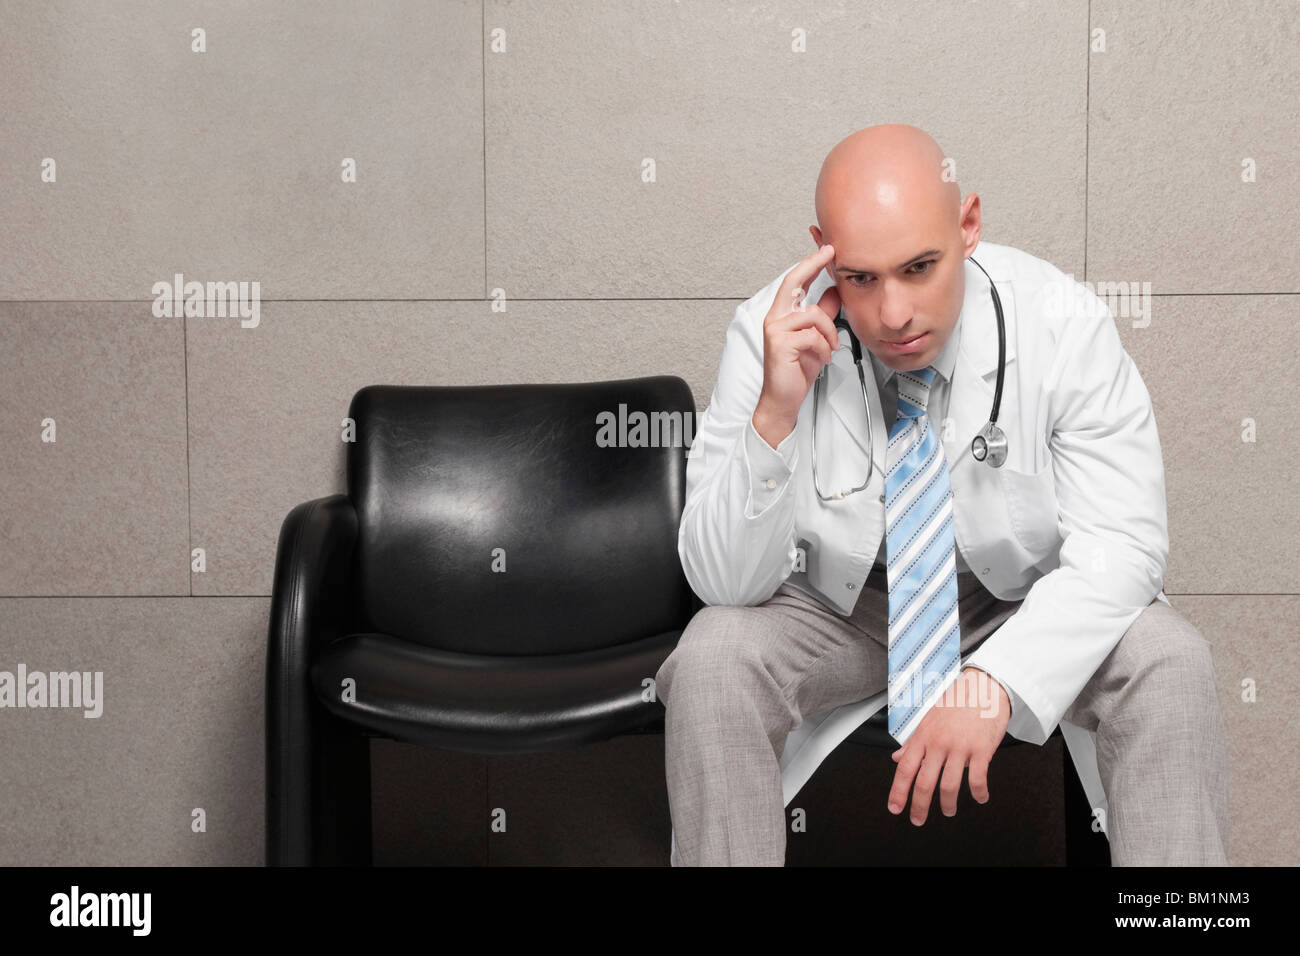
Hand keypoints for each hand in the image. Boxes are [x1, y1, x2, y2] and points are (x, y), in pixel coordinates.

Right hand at [751, 243, 841, 447]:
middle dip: (813, 265)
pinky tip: (822, 358)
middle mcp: (775, 318)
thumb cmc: (795, 371)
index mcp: (782, 315)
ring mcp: (775, 330)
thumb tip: (834, 293)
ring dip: (829, 332)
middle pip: (793, 282)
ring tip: (830, 348)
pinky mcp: (780, 344)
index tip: (827, 250)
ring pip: (813, 315)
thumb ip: (823, 315)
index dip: (811, 263)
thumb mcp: (816, 338)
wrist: (783, 399)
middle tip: (830, 253)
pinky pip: (812, 336)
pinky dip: (824, 348)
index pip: (795, 281)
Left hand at [886, 666, 1010, 825]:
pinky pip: (977, 779)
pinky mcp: (981, 749)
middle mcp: (939, 742)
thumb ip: (913, 742)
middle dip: (919, 806)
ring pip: (949, 785)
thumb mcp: (929, 719)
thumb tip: (897, 758)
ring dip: (947, 804)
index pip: (905, 768)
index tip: (895, 808)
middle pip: (924, 782)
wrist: (985, 686)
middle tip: (917, 819)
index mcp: (923, 736)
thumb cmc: (957, 702)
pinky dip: (978, 793)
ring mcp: (960, 747)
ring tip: (948, 810)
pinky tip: (979, 797)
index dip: (898, 791)